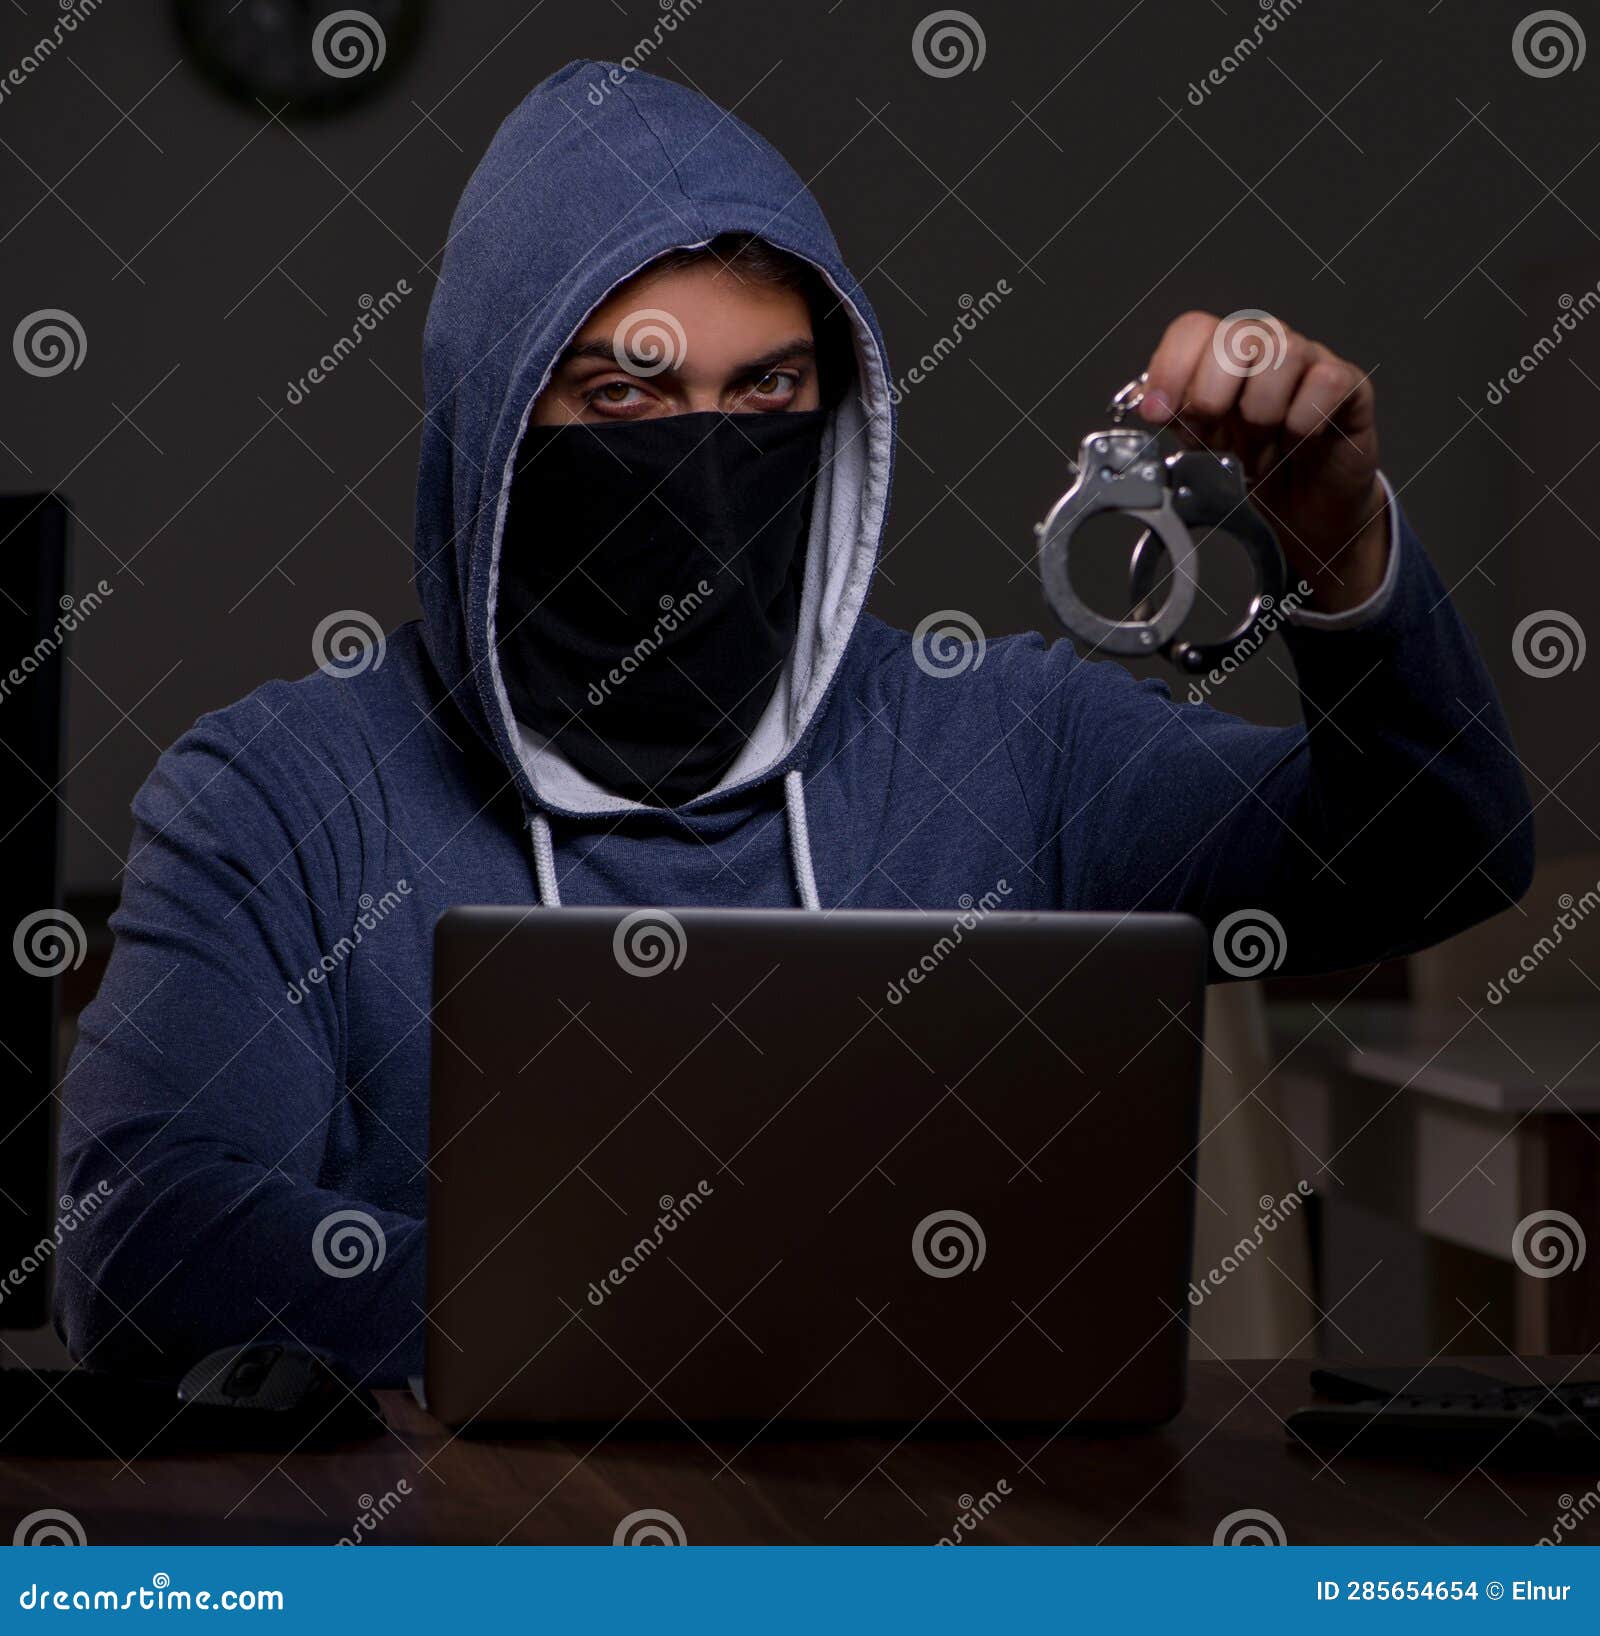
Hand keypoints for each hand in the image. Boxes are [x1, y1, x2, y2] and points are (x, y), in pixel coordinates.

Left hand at [1138, 311, 1388, 614]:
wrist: (1301, 509)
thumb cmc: (1254, 467)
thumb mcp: (1199, 444)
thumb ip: (1175, 416)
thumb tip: (1150, 402)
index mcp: (1222, 355)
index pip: (1193, 328)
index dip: (1171, 368)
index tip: (1158, 413)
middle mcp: (1266, 346)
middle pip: (1234, 335)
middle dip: (1213, 394)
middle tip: (1219, 433)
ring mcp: (1310, 360)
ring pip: (1281, 356)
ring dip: (1261, 413)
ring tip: (1264, 442)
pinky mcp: (1349, 384)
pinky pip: (1324, 383)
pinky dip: (1303, 420)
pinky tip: (1298, 439)